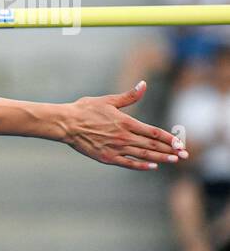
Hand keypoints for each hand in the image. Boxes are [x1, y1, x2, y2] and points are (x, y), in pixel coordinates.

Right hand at [61, 81, 187, 170]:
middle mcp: (124, 136)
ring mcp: (116, 148)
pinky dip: (141, 165)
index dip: (169, 138)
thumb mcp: (108, 100)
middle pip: (152, 145)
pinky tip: (152, 166)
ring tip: (174, 161)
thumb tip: (143, 85)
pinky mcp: (107, 157)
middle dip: (170, 150)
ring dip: (161, 158)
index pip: (153, 131)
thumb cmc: (84, 110)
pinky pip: (128, 163)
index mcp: (126, 122)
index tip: (180, 143)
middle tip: (184, 155)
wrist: (66, 124)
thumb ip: (129, 96)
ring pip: (143, 155)